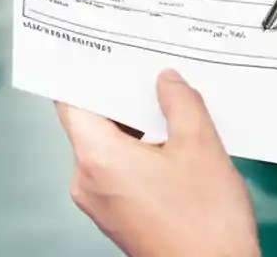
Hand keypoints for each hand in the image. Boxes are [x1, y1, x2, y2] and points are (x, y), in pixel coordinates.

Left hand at [55, 69, 258, 256]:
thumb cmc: (205, 224)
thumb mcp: (201, 146)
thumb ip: (180, 103)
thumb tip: (167, 81)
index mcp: (96, 157)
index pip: (70, 102)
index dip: (83, 74)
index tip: (97, 52)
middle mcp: (86, 181)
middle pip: (90, 123)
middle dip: (120, 98)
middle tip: (146, 72)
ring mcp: (99, 201)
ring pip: (106, 147)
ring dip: (134, 127)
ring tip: (168, 108)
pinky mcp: (116, 215)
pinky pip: (117, 170)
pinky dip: (137, 153)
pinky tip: (171, 145)